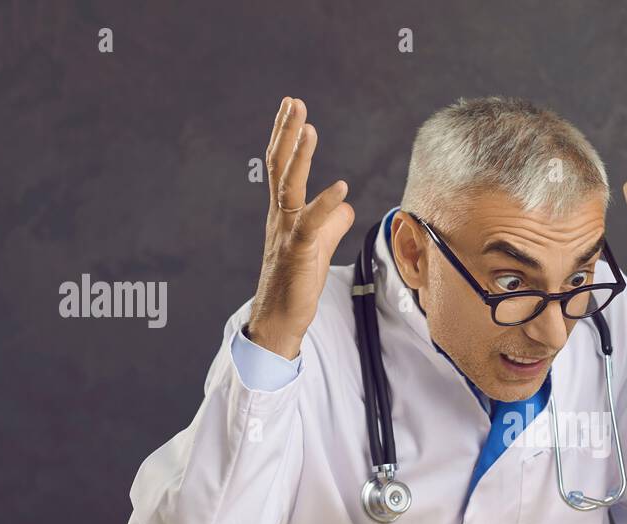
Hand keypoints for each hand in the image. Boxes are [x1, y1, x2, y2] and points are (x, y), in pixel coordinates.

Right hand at [246, 96, 355, 359]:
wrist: (280, 319)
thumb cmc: (297, 283)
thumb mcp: (319, 246)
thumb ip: (331, 222)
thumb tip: (346, 204)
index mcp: (284, 213)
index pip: (282, 166)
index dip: (287, 136)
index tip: (292, 107)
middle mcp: (280, 217)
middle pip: (280, 167)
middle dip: (287, 132)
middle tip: (294, 102)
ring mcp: (286, 234)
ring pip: (289, 188)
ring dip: (299, 157)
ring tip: (309, 128)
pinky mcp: (298, 254)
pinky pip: (310, 224)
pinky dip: (325, 204)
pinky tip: (341, 187)